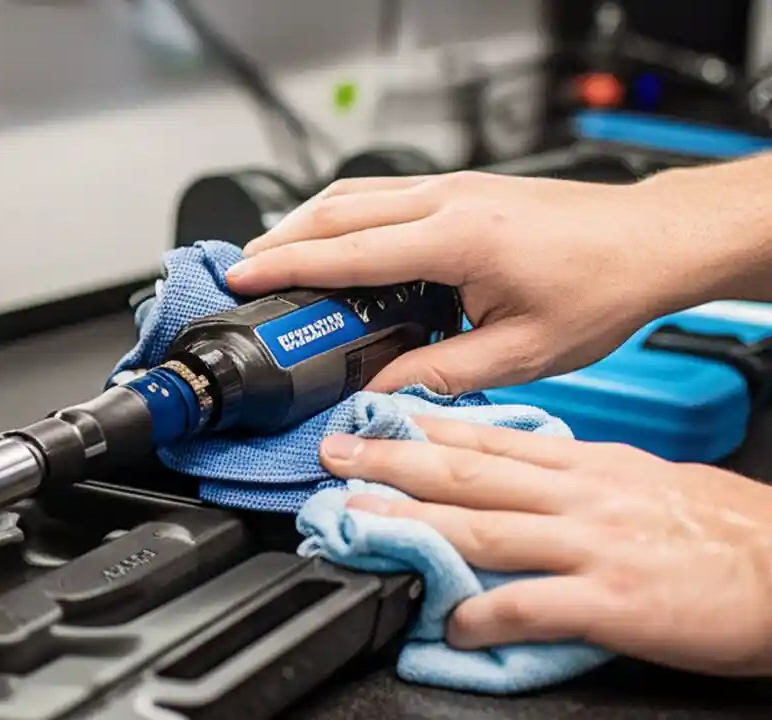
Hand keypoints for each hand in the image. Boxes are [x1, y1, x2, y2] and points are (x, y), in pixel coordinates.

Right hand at [224, 166, 771, 393]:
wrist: (651, 243)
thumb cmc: (601, 289)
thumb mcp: (519, 353)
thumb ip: (438, 376)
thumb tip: (376, 393)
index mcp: (456, 239)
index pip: (347, 251)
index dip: (286, 267)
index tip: (242, 277)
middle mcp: (447, 201)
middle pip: (336, 210)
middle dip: (280, 240)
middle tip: (242, 271)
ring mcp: (453, 188)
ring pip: (354, 193)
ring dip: (306, 222)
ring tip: (273, 256)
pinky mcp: (461, 189)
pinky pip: (381, 193)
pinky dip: (342, 215)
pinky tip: (334, 241)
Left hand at [317, 419, 771, 676]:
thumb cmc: (725, 529)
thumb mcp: (642, 481)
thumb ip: (576, 480)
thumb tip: (520, 481)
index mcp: (588, 465)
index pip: (491, 438)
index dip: (424, 428)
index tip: (376, 419)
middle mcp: (581, 496)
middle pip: (470, 473)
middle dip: (394, 463)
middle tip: (337, 457)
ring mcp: (593, 546)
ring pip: (484, 528)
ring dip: (412, 525)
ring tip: (358, 522)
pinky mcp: (612, 602)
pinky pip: (532, 606)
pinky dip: (483, 614)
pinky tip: (447, 623)